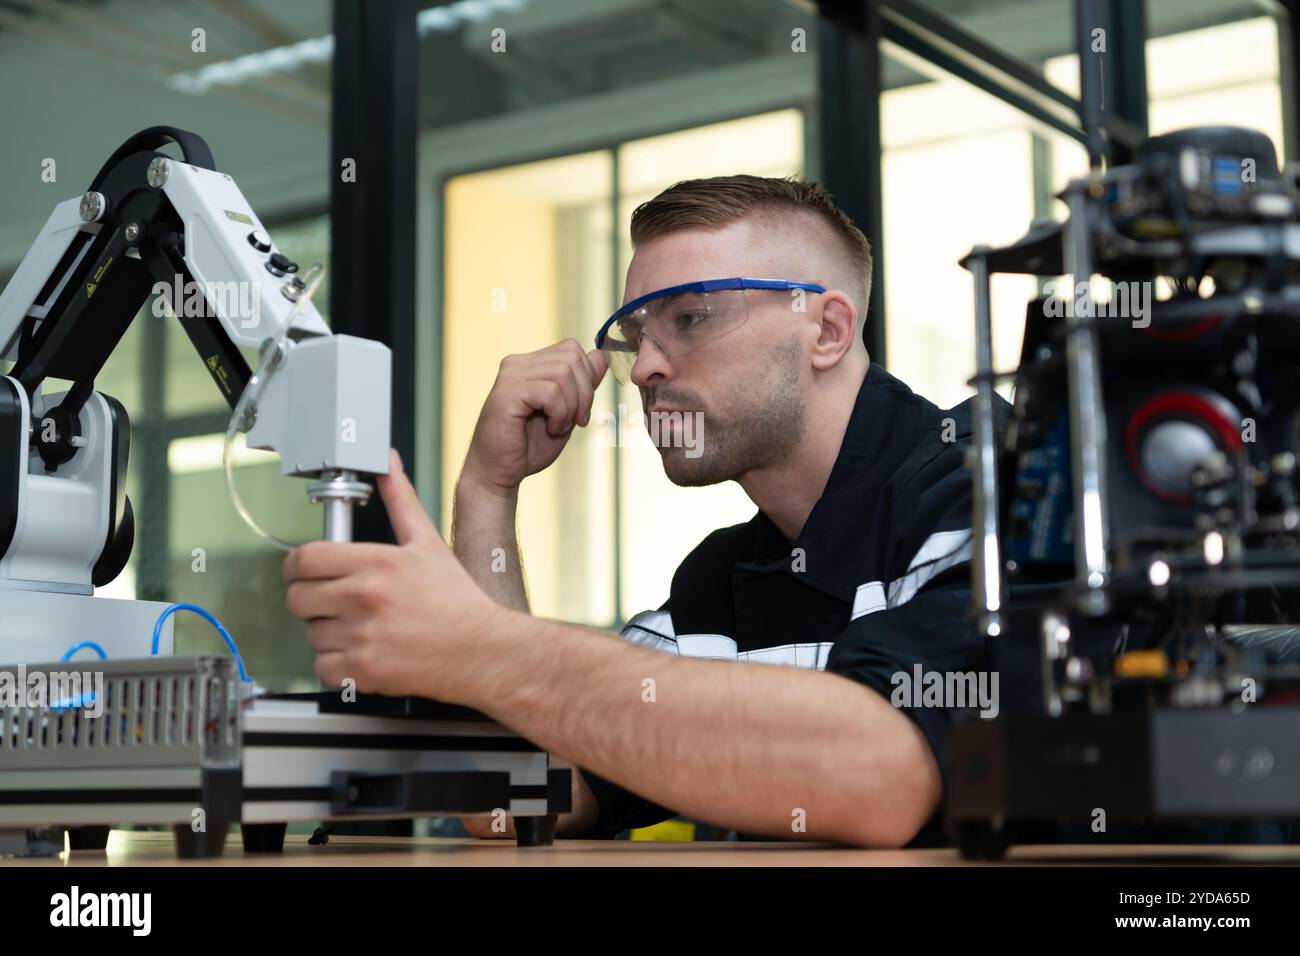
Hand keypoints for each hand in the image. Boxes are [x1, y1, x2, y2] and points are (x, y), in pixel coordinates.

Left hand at [283, 449, 503, 701]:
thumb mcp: (428, 542)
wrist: (483, 650)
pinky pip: (322, 668)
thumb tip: (388, 462)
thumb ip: (400, 499)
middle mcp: (365, 598)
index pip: (305, 559)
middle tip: (331, 601)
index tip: (302, 572)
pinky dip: (336, 665)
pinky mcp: (363, 671)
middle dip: (310, 599)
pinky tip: (361, 651)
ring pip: (310, 634)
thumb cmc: (458, 600)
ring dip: (327, 632)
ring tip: (358, 627)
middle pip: (297, 598)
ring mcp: (363, 637)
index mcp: (377, 563)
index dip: (296, 566)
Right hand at [461, 339, 608, 496]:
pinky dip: (559, 415)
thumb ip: (582, 384)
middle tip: (576, 422)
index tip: (582, 412)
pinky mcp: (506, 394)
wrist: (498, 473)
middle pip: (571, 357)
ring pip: (563, 373)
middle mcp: (516, 364)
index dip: (587, 378)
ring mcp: (510, 377)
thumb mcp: (566, 411)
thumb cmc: (528, 446)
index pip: (571, 349)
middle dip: (584, 394)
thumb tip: (602, 355)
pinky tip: (550, 429)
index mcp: (529, 364)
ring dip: (571, 406)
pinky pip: (550, 392)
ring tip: (559, 427)